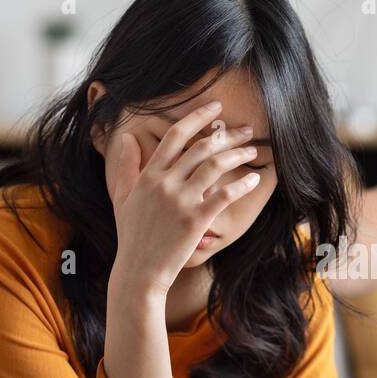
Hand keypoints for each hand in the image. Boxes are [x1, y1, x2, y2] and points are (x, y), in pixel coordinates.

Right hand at [100, 100, 261, 294]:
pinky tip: (254, 179)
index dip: (197, 117)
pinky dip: (242, 184)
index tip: (216, 107)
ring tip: (253, 151)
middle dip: (228, 135)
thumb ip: (125, 166)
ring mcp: (180, 201)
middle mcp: (165, 183)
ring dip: (238, 154)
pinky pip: (224, 195)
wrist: (139, 271)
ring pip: (215, 165)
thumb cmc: (132, 236)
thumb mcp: (122, 198)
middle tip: (247, 130)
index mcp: (149, 175)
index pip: (175, 135)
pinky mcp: (195, 220)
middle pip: (201, 147)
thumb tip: (126, 138)